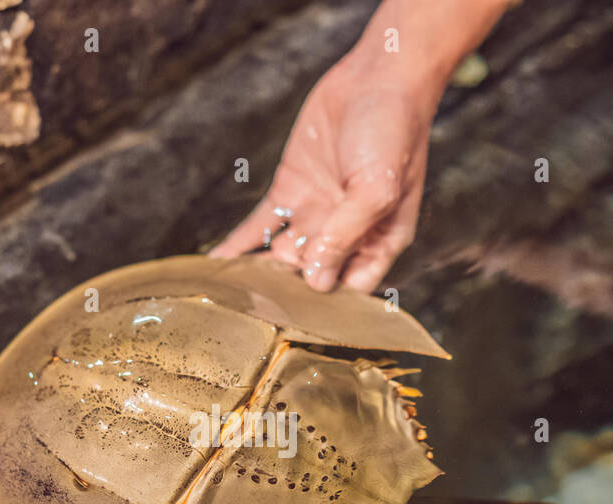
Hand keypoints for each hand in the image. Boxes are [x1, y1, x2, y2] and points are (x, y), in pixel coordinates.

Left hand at [210, 56, 434, 293]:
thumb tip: (318, 279)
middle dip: (287, 293)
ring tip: (232, 298)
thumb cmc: (394, 132)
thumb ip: (346, 235)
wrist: (379, 77)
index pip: (349, 289)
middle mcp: (344, 233)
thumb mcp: (376, 189)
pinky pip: (259, 226)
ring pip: (281, 255)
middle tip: (257, 312)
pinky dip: (239, 245)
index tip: (299, 318)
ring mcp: (314, 213)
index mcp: (377, 241)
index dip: (327, 302)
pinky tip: (218, 265)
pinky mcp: (289, 191)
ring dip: (260, 274)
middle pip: (310, 276)